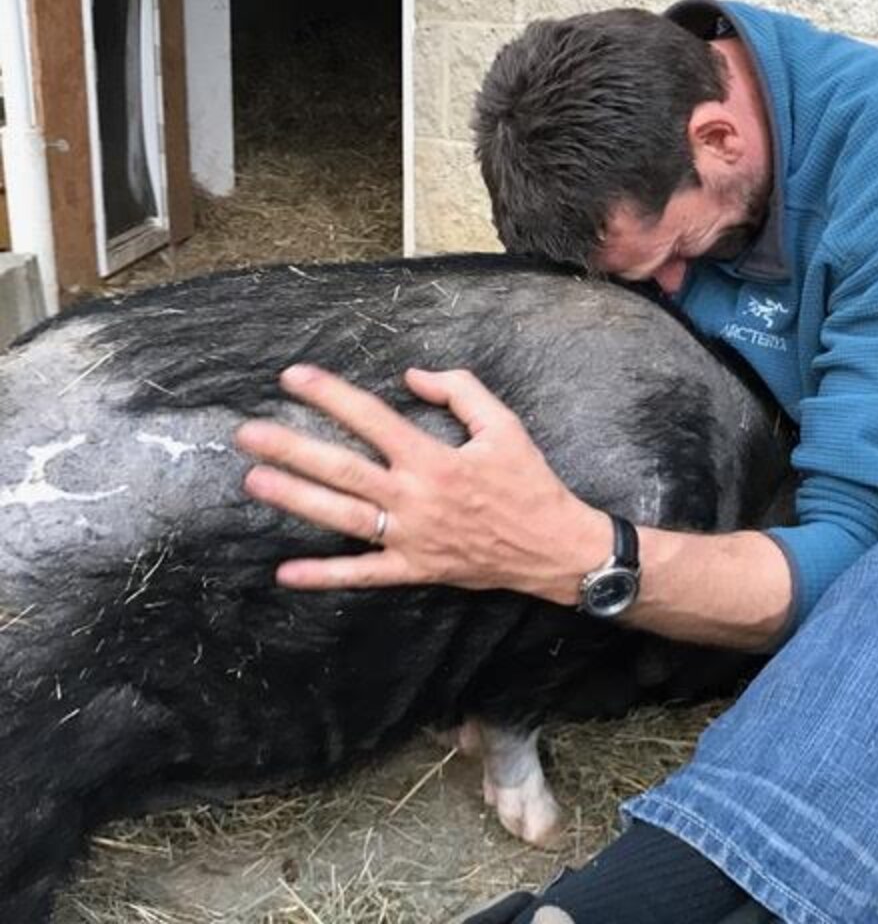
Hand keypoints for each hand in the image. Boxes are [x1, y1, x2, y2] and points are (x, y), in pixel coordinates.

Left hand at [234, 364, 609, 600]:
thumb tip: (413, 376)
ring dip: (297, 500)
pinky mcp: (416, 568)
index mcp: (435, 459)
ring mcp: (412, 537)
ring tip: (255, 482)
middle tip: (248, 434)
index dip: (330, 395)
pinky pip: (365, 575)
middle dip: (292, 449)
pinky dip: (327, 575)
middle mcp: (416, 498)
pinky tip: (287, 573)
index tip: (293, 378)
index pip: (371, 419)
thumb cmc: (530, 483)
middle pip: (343, 469)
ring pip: (344, 517)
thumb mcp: (505, 426)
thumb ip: (461, 392)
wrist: (554, 547)